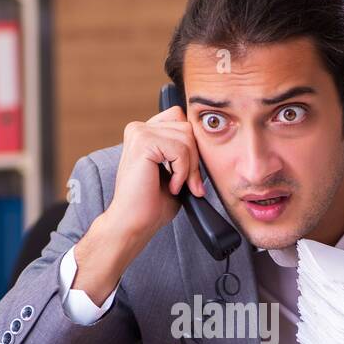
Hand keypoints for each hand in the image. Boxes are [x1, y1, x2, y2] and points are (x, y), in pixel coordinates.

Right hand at [73, 104, 205, 300]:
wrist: (133, 223)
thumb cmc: (151, 204)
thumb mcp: (175, 172)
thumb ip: (186, 153)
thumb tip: (210, 143)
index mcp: (145, 132)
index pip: (181, 119)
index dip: (192, 146)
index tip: (189, 175)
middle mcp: (139, 128)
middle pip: (187, 127)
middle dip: (194, 158)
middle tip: (189, 185)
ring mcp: (139, 133)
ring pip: (187, 137)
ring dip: (189, 167)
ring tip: (179, 187)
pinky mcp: (143, 142)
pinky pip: (180, 149)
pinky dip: (183, 172)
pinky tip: (172, 187)